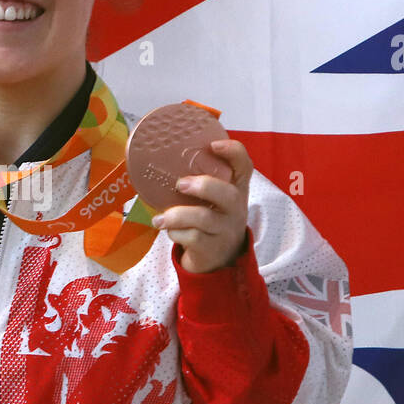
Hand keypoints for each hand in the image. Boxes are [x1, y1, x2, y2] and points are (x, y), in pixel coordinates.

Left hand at [151, 139, 251, 273]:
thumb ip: (199, 180)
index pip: (244, 165)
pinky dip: (176, 233)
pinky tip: (169, 231)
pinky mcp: (213, 248)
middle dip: (203, 186)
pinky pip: (193, 238)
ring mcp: (226, 229)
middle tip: (180, 184)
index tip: (213, 145)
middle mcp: (236, 208)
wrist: (219, 258)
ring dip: (177, 215)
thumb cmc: (210, 218)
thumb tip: (158, 159)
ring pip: (204, 218)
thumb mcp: (213, 198)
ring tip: (159, 219)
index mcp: (236, 189)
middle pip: (229, 194)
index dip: (233, 152)